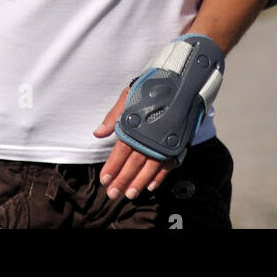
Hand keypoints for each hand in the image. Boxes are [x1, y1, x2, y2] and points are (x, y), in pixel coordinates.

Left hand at [93, 84, 178, 200]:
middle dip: (122, 180)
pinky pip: (169, 164)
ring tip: (130, 195)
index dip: (112, 167)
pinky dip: (160, 176)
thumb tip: (97, 133)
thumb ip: (113, 116)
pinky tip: (151, 186)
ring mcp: (164, 142)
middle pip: (134, 163)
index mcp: (136, 126)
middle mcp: (149, 137)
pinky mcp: (177, 143)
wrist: (178, 81)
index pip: (121, 152)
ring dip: (139, 182)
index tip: (104, 180)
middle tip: (113, 195)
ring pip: (150, 168)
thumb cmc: (149, 88)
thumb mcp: (127, 96)